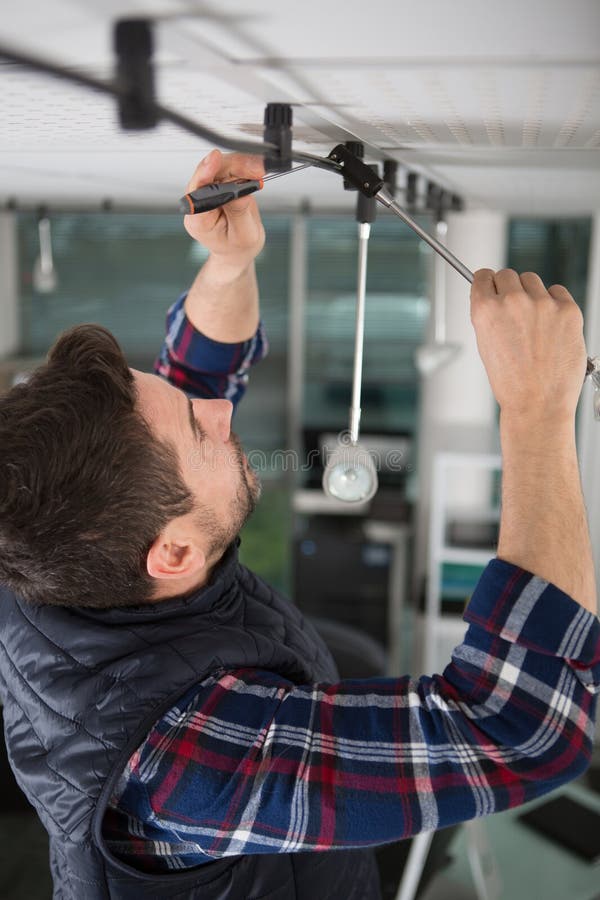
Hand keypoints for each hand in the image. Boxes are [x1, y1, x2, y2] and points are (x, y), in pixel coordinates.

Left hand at [183, 149, 265, 267]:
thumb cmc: (237, 248)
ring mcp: (208, 192)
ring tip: (259, 172)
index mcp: (198, 220)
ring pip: (220, 166)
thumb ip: (240, 213)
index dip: (205, 173)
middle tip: (256, 170)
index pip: (197, 192)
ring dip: (242, 165)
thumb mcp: (244, 235)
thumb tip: (240, 191)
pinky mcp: (218, 185)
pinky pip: (228, 168)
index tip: (215, 159)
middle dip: (234, 167)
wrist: (237, 251)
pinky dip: (243, 167)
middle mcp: (199, 203)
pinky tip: (255, 172)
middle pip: (210, 173)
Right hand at [470, 268, 586, 423]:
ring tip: (534, 322)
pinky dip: (554, 303)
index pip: (483, 276)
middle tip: (515, 310)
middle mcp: (513, 302)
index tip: (492, 286)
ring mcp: (542, 304)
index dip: (487, 282)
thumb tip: (496, 298)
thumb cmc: (512, 383)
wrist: (538, 403)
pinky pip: (558, 292)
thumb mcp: (485, 346)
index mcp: (486, 311)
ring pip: (533, 280)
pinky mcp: (568, 310)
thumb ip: (489, 317)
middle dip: (509, 289)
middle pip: (508, 275)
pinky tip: (551, 325)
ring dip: (531, 294)